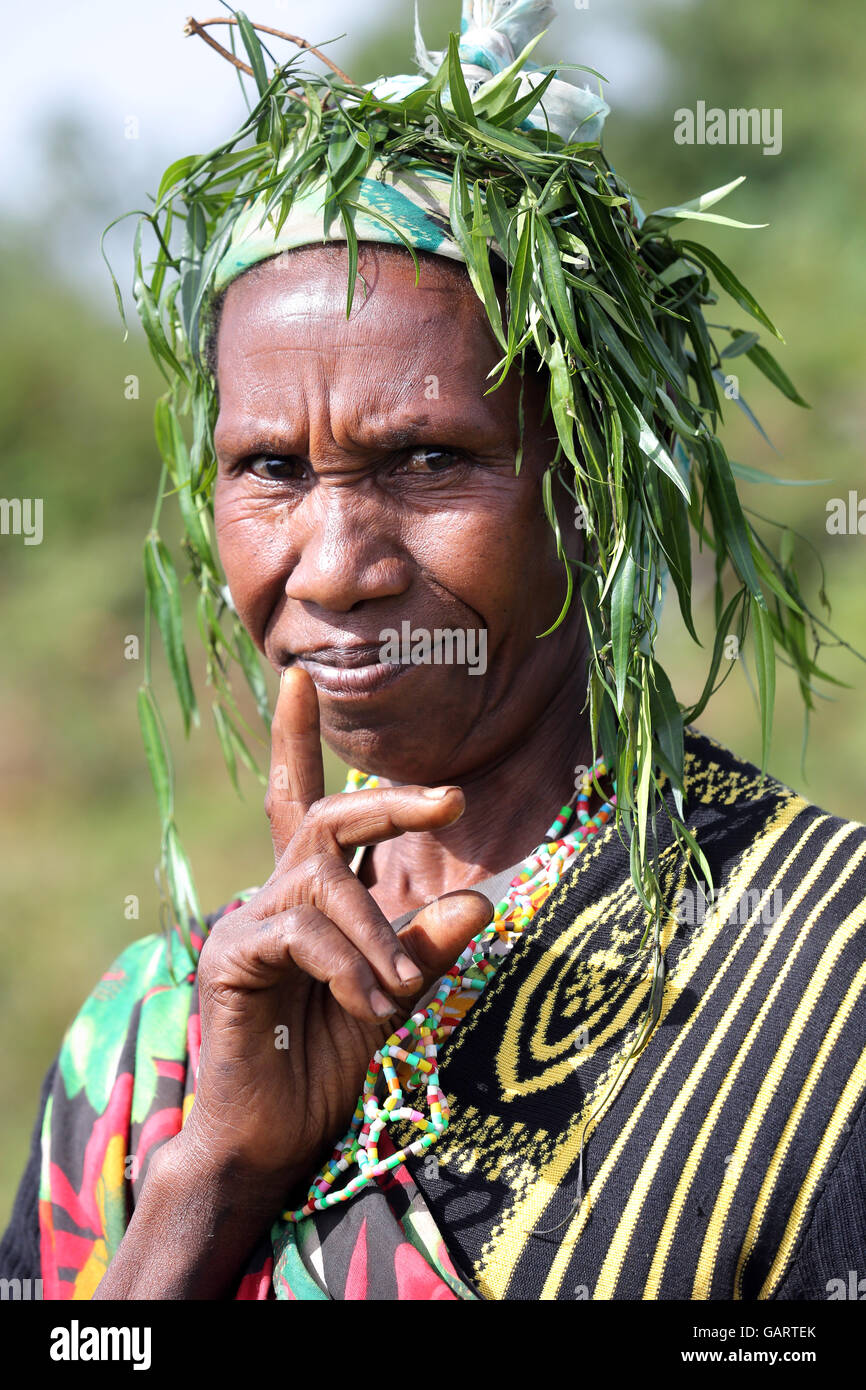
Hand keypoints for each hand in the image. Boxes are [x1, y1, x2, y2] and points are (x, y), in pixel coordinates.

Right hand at [175, 666, 491, 1204]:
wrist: (270, 1138)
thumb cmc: (327, 1063)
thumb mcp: (396, 996)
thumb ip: (430, 949)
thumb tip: (482, 902)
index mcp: (310, 895)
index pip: (305, 802)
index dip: (298, 737)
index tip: (299, 675)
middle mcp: (275, 894)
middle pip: (325, 815)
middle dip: (390, 801)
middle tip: (450, 798)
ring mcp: (248, 922)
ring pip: (324, 878)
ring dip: (378, 930)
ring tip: (399, 989)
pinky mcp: (232, 956)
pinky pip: (303, 932)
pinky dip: (349, 965)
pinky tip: (370, 1005)